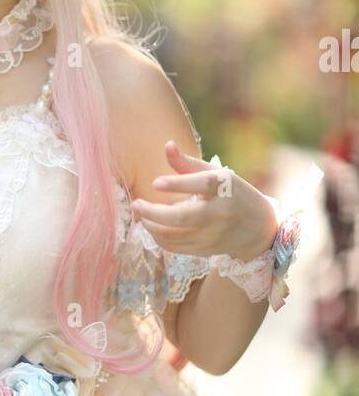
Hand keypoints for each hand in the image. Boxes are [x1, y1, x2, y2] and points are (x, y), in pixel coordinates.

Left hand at [130, 142, 279, 262]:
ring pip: (174, 235)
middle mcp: (220, 212)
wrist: (259, 228)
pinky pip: (176, 247)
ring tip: (142, 215)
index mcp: (224, 187)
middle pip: (181, 217)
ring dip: (151, 226)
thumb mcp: (218, 174)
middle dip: (153, 212)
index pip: (201, 184)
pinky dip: (160, 238)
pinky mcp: (207, 250)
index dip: (177, 184)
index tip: (155, 183)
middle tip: (136, 204)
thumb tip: (167, 145)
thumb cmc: (234, 194)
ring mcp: (213, 234)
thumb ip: (189, 164)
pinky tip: (153, 227)